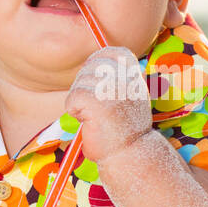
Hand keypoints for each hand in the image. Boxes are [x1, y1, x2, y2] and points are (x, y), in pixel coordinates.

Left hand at [65, 46, 153, 163]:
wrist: (129, 154)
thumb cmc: (122, 129)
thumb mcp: (126, 96)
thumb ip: (114, 79)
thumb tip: (90, 64)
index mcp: (135, 75)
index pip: (111, 52)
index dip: (97, 63)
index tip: (97, 82)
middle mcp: (126, 79)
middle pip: (91, 66)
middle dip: (85, 85)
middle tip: (94, 106)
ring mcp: (113, 89)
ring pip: (80, 83)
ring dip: (80, 101)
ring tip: (95, 116)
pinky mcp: (97, 102)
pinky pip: (73, 98)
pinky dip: (74, 111)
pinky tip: (88, 122)